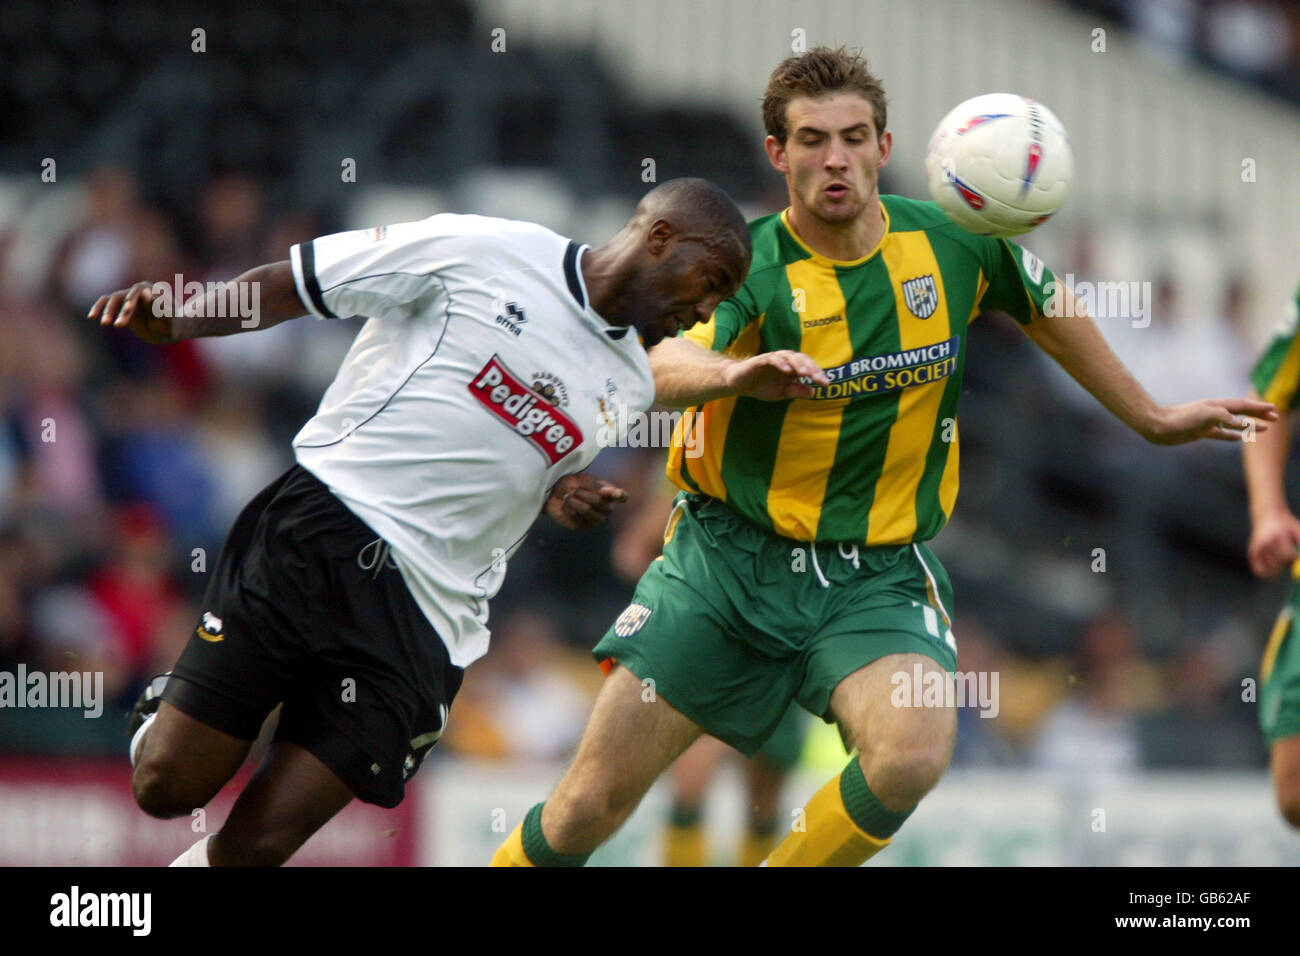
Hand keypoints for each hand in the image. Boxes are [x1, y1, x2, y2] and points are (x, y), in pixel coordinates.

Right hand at [87, 281, 174, 343]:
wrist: (171, 329)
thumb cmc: (174, 324)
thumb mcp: (171, 319)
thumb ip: (161, 307)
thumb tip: (147, 294)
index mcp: (152, 290)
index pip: (138, 291)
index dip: (132, 299)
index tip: (128, 310)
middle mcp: (138, 291)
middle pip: (123, 295)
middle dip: (118, 310)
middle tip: (119, 324)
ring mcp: (128, 298)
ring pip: (112, 299)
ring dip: (106, 310)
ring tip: (105, 323)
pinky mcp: (121, 306)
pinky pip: (106, 304)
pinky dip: (99, 308)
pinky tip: (92, 317)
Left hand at [545, 472, 628, 530]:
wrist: (553, 494)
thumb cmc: (571, 484)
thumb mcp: (582, 479)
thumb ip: (595, 485)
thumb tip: (607, 491)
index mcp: (609, 494)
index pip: (621, 496)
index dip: (620, 495)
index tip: (617, 493)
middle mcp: (606, 508)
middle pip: (599, 501)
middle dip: (582, 493)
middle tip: (575, 490)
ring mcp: (596, 519)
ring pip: (587, 509)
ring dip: (573, 500)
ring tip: (569, 497)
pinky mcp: (583, 526)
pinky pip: (575, 515)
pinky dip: (567, 507)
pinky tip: (566, 506)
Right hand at [724, 350, 828, 400]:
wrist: (739, 384)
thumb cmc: (761, 386)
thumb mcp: (781, 392)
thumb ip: (796, 391)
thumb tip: (813, 392)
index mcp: (792, 367)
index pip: (808, 367)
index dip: (818, 374)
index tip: (826, 385)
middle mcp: (785, 360)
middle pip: (802, 359)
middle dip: (812, 369)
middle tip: (819, 379)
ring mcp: (773, 359)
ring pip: (789, 356)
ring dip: (798, 364)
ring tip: (806, 374)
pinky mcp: (761, 360)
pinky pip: (772, 359)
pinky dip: (781, 363)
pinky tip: (788, 371)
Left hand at [1142, 398, 1276, 444]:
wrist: (1157, 426)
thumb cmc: (1179, 418)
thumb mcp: (1205, 415)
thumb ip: (1225, 417)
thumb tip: (1244, 424)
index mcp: (1216, 405)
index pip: (1243, 406)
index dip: (1259, 408)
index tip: (1274, 410)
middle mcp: (1213, 412)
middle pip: (1242, 413)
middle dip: (1259, 415)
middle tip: (1275, 418)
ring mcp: (1207, 423)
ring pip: (1234, 424)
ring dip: (1250, 426)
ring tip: (1264, 429)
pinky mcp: (1200, 432)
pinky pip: (1221, 434)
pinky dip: (1232, 436)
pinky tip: (1240, 439)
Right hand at [1248, 509, 1299, 578]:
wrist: (1266, 514)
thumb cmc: (1286, 524)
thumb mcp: (1297, 530)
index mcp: (1278, 536)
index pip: (1288, 556)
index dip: (1294, 558)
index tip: (1295, 554)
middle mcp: (1265, 542)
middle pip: (1280, 563)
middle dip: (1287, 563)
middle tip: (1288, 558)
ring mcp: (1257, 548)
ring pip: (1271, 568)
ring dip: (1278, 566)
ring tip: (1278, 556)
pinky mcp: (1251, 553)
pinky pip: (1259, 570)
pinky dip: (1266, 573)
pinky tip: (1272, 569)